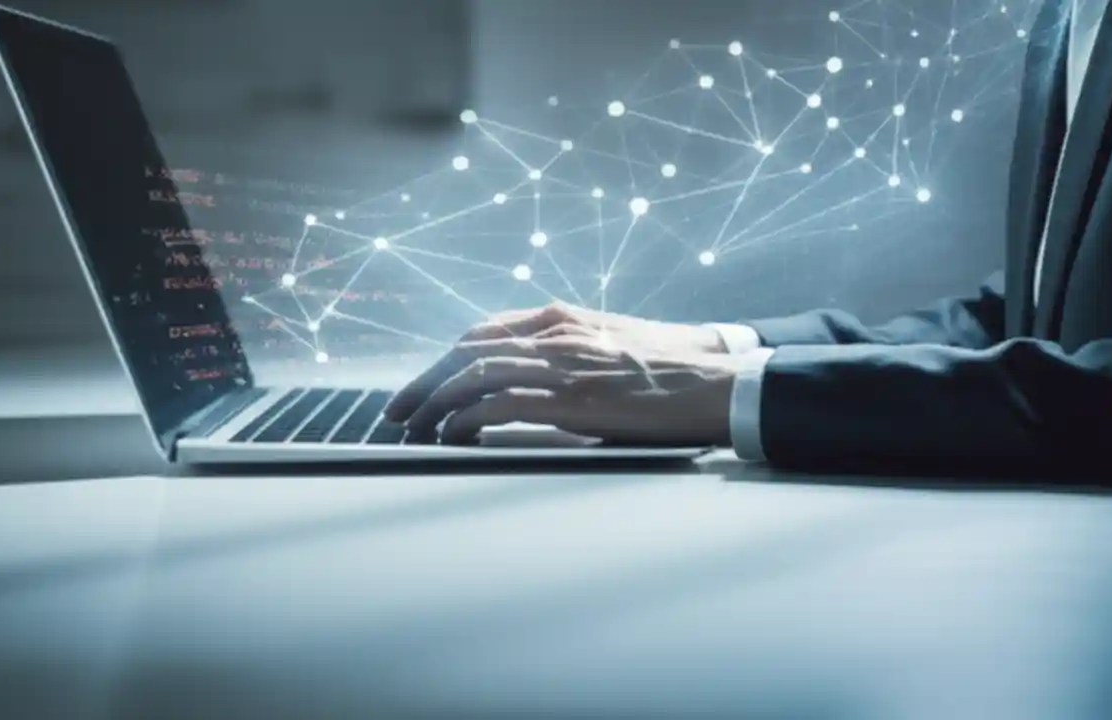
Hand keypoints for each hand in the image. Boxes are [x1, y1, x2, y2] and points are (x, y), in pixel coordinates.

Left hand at [384, 302, 728, 422]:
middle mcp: (554, 332)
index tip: (422, 384)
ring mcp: (562, 362)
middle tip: (398, 410)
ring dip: (435, 402)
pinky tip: (452, 436)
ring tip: (413, 428)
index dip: (444, 360)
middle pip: (467, 350)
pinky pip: (500, 403)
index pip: (483, 332)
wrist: (713, 379)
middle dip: (425, 382)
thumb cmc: (667, 367)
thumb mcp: (608, 345)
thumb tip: (527, 378)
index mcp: (560, 318)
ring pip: (474, 373)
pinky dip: (467, 418)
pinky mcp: (572, 396)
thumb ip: (565, 351)